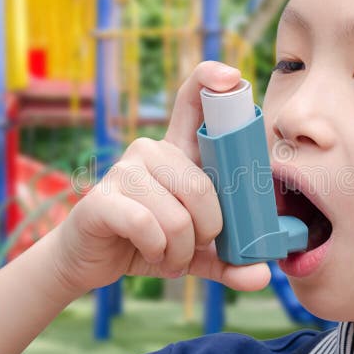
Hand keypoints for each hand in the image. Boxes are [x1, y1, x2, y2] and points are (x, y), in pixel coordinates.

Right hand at [55, 61, 271, 296]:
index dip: (210, 80)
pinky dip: (157, 251)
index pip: (192, 100)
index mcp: (178, 152)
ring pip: (178, 215)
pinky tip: (148, 252)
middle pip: (202, 187)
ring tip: (167, 254)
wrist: (91, 260)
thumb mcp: (196, 251)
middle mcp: (150, 151)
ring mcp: (124, 170)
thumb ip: (229, 260)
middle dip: (207, 232)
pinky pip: (148, 225)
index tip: (232, 77)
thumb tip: (262, 275)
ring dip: (180, 250)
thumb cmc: (149, 242)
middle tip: (193, 246)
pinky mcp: (102, 198)